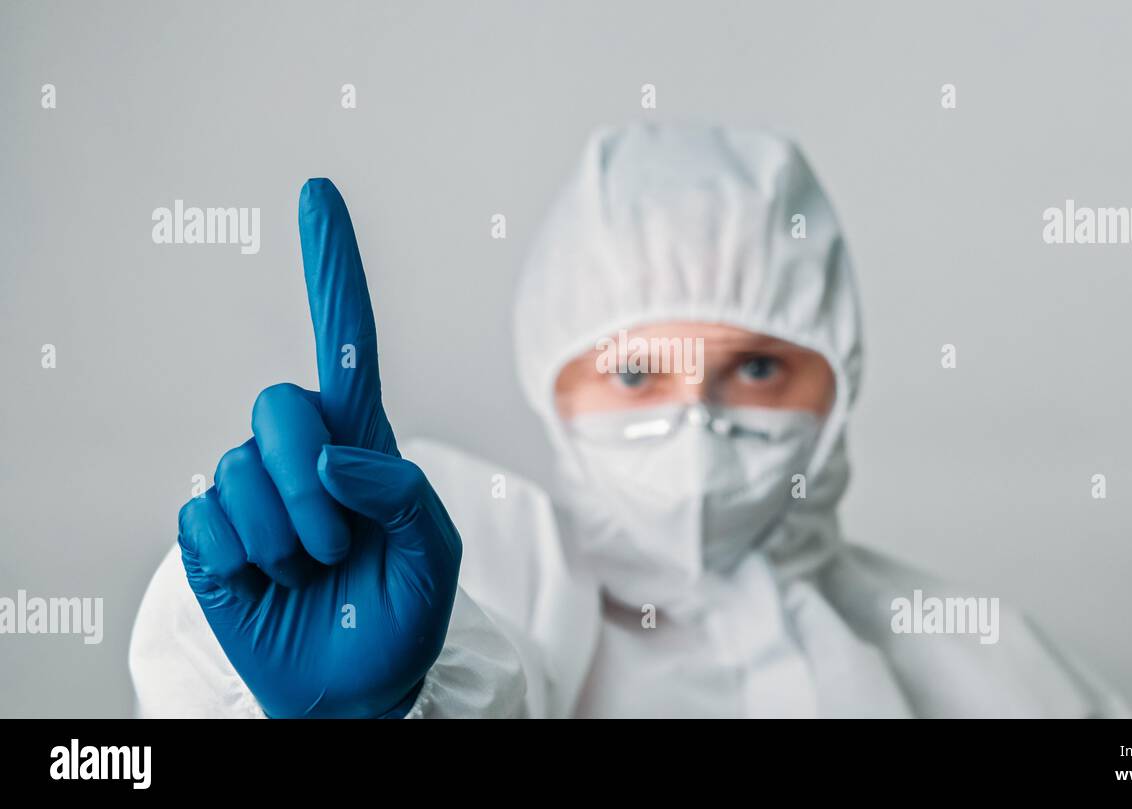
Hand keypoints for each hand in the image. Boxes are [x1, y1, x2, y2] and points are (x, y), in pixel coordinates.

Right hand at [177, 178, 461, 717]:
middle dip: (310, 481)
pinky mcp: (211, 531)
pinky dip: (243, 560)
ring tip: (310, 570)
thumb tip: (336, 457)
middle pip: (281, 405)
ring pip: (243, 469)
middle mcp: (304, 454)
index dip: (332, 268)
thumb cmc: (400, 616)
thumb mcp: (434, 559)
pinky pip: (206, 518)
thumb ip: (404, 496)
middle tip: (336, 542)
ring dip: (286, 536)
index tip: (319, 194)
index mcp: (366, 444)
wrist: (354, 689)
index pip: (347, 342)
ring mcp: (252, 489)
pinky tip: (266, 579)